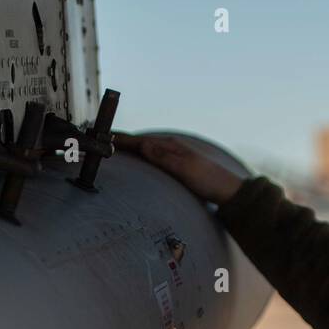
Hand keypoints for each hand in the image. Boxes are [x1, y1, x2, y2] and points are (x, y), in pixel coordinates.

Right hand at [113, 133, 244, 205]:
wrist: (228, 191)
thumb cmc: (209, 181)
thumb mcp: (185, 169)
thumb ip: (163, 157)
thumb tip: (143, 144)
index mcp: (171, 146)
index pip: (139, 141)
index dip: (120, 140)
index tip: (103, 137)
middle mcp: (171, 148)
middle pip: (140, 143)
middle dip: (121, 141)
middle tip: (100, 140)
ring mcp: (173, 157)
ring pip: (145, 149)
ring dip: (129, 148)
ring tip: (113, 147)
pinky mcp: (176, 166)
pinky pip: (152, 158)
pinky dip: (140, 156)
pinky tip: (137, 159)